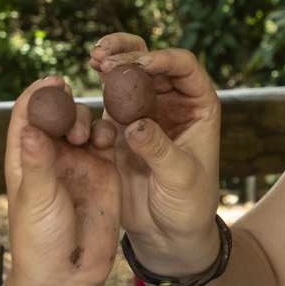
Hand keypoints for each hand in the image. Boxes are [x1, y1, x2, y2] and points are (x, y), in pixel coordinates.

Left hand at [2, 76, 119, 285]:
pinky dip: (111, 132)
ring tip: (88, 139)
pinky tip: (112, 138)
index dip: (38, 95)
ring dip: (88, 121)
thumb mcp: (37, 199)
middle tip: (75, 124)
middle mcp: (52, 156)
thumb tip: (31, 127)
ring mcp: (80, 163)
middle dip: (68, 108)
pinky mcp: (105, 173)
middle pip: (59, 114)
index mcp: (25, 158)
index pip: (27, 115)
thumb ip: (38, 162)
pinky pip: (108, 142)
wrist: (68, 277)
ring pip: (85, 124)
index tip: (54, 81)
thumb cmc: (40, 241)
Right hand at [89, 35, 221, 276]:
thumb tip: (135, 125)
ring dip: (113, 58)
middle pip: (153, 61)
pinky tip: (85, 78)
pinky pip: (109, 93)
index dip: (162, 60)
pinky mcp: (121, 123)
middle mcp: (173, 102)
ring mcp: (146, 110)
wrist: (167, 232)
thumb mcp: (180, 179)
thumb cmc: (187, 206)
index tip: (138, 67)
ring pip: (129, 70)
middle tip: (106, 57)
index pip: (184, 68)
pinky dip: (98, 82)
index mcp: (199, 106)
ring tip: (95, 57)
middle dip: (130, 53)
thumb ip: (159, 150)